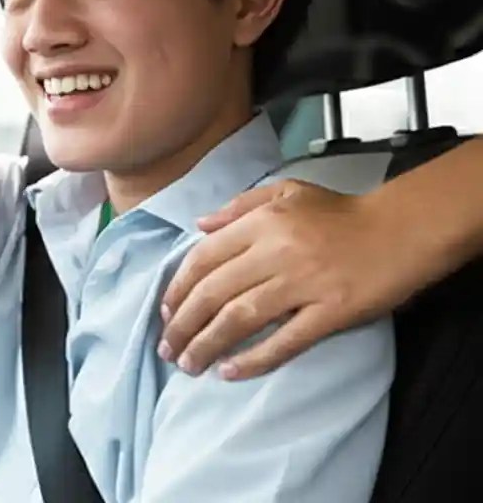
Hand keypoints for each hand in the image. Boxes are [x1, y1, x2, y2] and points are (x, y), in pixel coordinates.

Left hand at [156, 179, 422, 379]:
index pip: (202, 259)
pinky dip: (253, 359)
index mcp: (261, 223)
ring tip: (188, 365)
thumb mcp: (286, 192)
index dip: (177, 290)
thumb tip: (199, 226)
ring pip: (239, 318)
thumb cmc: (341, 213)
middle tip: (166, 349)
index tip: (164, 313)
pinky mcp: (331, 311)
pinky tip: (229, 372)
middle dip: (182, 326)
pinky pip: (285, 341)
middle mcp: (276, 252)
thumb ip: (238, 207)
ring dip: (206, 345)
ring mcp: (303, 283)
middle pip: (213, 293)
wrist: (402, 230)